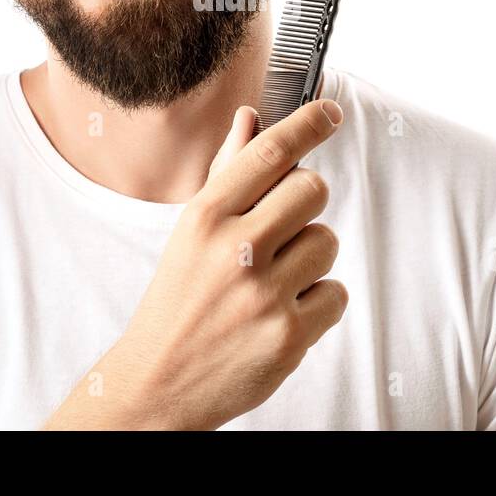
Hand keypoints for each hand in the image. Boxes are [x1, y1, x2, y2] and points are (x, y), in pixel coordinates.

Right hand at [107, 97, 348, 429]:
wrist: (159, 382)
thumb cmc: (178, 300)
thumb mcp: (190, 232)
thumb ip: (227, 175)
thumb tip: (252, 119)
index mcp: (205, 218)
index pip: (269, 154)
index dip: (306, 125)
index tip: (328, 113)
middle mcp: (235, 250)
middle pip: (313, 190)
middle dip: (306, 204)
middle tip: (284, 227)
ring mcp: (264, 295)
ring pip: (327, 241)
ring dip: (310, 257)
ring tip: (274, 280)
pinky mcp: (288, 336)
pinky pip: (336, 294)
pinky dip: (318, 303)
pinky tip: (283, 313)